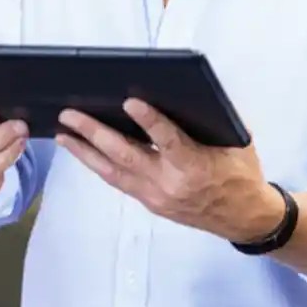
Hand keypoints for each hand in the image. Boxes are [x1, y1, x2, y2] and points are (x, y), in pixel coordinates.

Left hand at [56, 99, 284, 243]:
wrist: (244, 218)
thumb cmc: (241, 173)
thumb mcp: (237, 142)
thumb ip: (210, 119)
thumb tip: (183, 89)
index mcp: (195, 166)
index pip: (168, 141)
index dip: (149, 121)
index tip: (129, 101)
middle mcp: (170, 184)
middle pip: (126, 155)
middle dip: (94, 133)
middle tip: (69, 114)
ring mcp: (156, 196)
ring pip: (112, 171)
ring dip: (84, 151)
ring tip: (62, 132)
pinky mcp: (149, 202)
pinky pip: (117, 181)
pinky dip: (97, 164)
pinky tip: (80, 149)